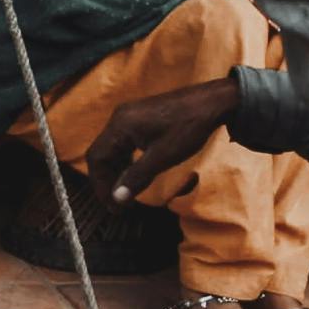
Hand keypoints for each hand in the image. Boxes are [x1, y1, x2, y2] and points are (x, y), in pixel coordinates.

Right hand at [78, 79, 235, 202]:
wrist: (211, 102)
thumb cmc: (188, 128)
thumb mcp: (162, 157)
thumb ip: (136, 178)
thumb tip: (117, 199)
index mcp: (120, 125)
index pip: (96, 158)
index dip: (100, 185)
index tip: (113, 206)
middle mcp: (119, 117)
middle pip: (101, 153)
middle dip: (107, 180)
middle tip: (119, 203)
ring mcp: (129, 115)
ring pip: (112, 148)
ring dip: (116, 170)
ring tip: (126, 191)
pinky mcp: (139, 116)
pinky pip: (123, 141)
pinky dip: (125, 159)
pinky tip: (135, 171)